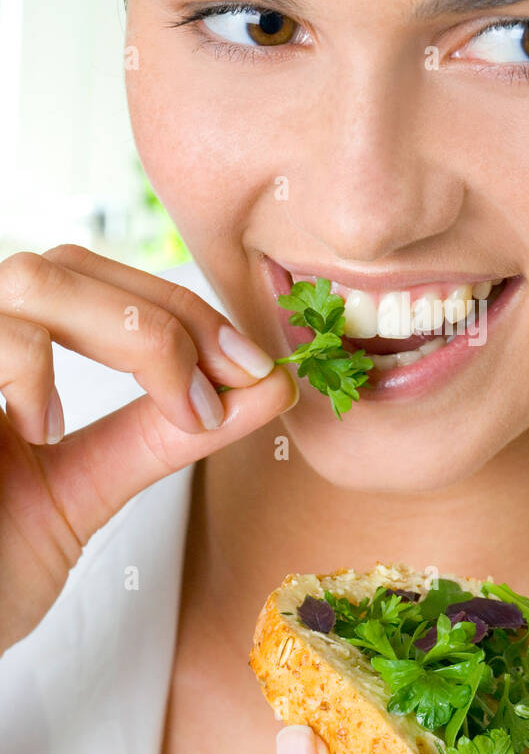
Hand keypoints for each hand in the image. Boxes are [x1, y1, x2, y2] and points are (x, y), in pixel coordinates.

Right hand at [0, 243, 297, 652]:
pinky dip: (34, 370)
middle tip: (233, 379)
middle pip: (67, 265)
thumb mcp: (85, 489)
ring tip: (169, 412)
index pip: (92, 283)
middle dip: (168, 315)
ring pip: (32, 278)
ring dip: (127, 335)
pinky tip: (42, 433)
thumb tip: (270, 387)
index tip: (258, 368)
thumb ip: (163, 434)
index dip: (182, 311)